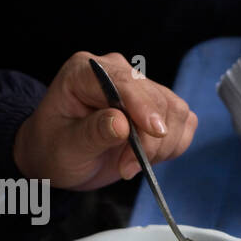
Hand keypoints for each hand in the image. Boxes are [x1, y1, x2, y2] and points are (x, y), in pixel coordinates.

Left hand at [12, 51, 197, 190]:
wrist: (61, 157)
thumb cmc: (55, 149)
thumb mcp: (64, 147)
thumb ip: (92, 133)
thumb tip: (122, 123)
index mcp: (87, 72)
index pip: (124, 82)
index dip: (143, 106)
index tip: (155, 132)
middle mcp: (118, 73)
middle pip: (156, 100)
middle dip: (149, 141)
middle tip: (126, 169)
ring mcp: (142, 89)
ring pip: (176, 112)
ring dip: (163, 147)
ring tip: (131, 165)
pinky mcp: (160, 108)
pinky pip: (185, 124)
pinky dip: (174, 146)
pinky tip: (148, 157)